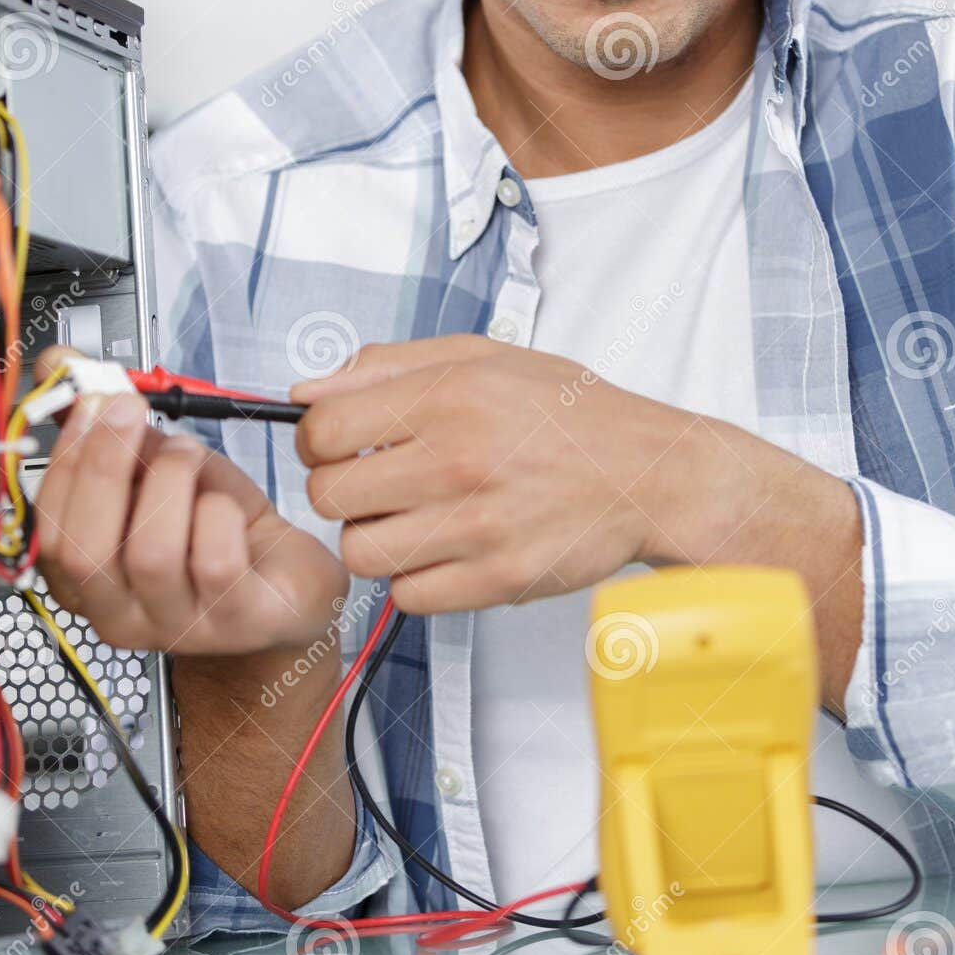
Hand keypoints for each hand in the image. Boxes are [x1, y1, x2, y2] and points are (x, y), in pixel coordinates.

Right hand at [32, 347, 348, 653]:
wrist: (285, 576)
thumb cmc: (217, 527)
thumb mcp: (158, 471)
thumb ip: (111, 427)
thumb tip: (63, 367)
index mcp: (89, 580)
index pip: (49, 530)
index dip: (65, 460)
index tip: (90, 404)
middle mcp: (122, 613)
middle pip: (85, 550)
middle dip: (105, 467)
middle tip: (132, 412)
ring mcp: (178, 624)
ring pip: (151, 552)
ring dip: (171, 481)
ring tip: (189, 456)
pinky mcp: (238, 620)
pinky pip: (215, 561)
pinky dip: (220, 514)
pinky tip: (226, 506)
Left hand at [292, 334, 716, 613]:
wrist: (647, 472)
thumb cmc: (567, 413)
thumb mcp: (481, 358)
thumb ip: (388, 365)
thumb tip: (307, 388)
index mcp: (448, 396)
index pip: (323, 429)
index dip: (319, 439)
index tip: (340, 444)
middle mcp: (457, 460)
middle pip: (329, 495)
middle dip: (342, 490)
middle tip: (376, 483)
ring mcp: (477, 526)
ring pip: (360, 552)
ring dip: (375, 538)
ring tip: (411, 517)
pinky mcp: (496, 579)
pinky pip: (407, 596)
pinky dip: (416, 578)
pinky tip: (445, 548)